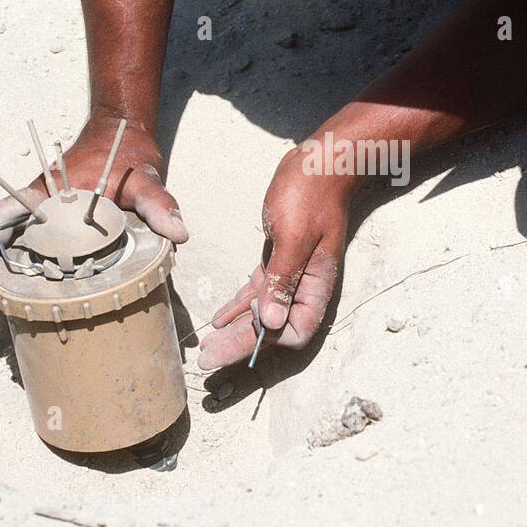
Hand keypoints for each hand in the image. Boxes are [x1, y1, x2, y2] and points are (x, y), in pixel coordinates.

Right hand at [0, 113, 186, 274]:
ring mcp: (48, 200)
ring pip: (16, 226)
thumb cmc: (130, 152)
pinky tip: (32, 269)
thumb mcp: (146, 179)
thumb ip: (159, 206)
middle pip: (5, 224)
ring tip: (1, 286)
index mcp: (54, 190)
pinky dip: (25, 244)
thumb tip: (179, 233)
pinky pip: (32, 225)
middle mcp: (44, 195)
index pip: (10, 212)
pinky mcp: (57, 205)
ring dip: (6, 250)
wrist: (124, 128)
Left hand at [199, 145, 351, 369]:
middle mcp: (306, 288)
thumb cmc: (309, 196)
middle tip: (206, 361)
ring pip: (262, 313)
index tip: (231, 343)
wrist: (320, 164)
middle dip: (239, 345)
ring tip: (206, 347)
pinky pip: (258, 293)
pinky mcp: (279, 261)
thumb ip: (282, 280)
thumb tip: (272, 323)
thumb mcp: (293, 237)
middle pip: (272, 329)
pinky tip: (218, 319)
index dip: (263, 341)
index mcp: (315, 286)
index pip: (293, 332)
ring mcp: (292, 276)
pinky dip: (239, 306)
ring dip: (235, 330)